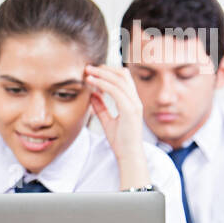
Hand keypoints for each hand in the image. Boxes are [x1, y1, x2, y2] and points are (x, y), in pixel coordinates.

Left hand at [85, 64, 149, 187]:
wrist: (128, 155)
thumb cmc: (120, 140)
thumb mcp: (107, 121)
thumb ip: (101, 107)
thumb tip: (92, 94)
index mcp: (132, 101)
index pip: (123, 79)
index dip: (109, 72)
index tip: (93, 71)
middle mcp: (135, 100)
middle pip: (122, 75)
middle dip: (105, 69)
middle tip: (88, 67)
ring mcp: (134, 104)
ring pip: (119, 81)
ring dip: (102, 74)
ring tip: (88, 72)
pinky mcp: (130, 110)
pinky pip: (116, 91)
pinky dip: (103, 84)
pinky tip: (92, 82)